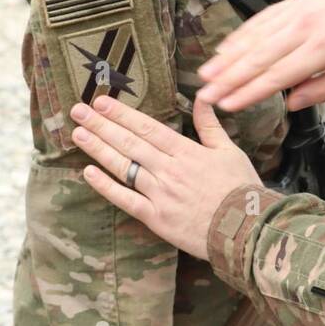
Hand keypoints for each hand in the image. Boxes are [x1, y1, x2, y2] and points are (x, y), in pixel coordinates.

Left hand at [70, 96, 258, 259]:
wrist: (246, 229)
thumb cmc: (241, 189)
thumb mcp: (229, 151)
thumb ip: (210, 124)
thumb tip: (202, 96)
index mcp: (186, 152)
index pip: (147, 127)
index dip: (122, 114)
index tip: (102, 101)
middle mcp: (169, 170)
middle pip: (129, 143)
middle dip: (101, 124)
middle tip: (78, 110)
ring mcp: (160, 194)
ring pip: (123, 167)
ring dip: (98, 149)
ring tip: (78, 133)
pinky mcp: (156, 218)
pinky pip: (125, 199)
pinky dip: (106, 186)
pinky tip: (88, 172)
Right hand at [196, 0, 324, 112]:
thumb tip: (292, 103)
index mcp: (324, 48)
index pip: (277, 76)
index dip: (249, 93)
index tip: (228, 105)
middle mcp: (304, 28)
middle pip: (258, 57)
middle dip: (228, 79)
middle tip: (205, 95)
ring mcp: (295, 12)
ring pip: (253, 38)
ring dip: (226, 58)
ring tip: (206, 76)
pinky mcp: (290, 2)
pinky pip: (259, 20)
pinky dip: (239, 36)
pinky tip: (224, 50)